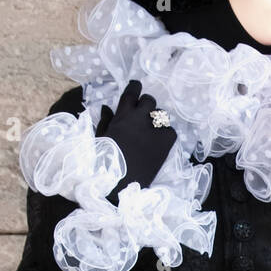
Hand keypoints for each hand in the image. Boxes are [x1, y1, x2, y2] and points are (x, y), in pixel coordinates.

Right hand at [96, 79, 175, 201]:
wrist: (120, 184)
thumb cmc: (105, 161)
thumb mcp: (100, 138)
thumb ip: (106, 121)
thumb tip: (106, 107)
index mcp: (123, 114)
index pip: (132, 91)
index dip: (135, 87)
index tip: (136, 87)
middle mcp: (140, 117)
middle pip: (150, 101)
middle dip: (146, 106)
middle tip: (143, 116)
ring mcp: (155, 128)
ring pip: (161, 115)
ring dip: (156, 120)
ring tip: (150, 132)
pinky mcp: (167, 141)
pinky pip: (170, 130)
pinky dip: (165, 134)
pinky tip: (158, 143)